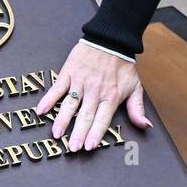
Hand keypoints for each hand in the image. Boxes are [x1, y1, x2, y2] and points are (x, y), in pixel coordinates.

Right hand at [33, 40, 152, 151]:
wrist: (110, 38)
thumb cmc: (123, 64)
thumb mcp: (135, 86)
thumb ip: (137, 108)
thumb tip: (145, 126)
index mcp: (111, 96)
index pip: (102, 119)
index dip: (95, 134)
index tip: (88, 147)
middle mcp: (95, 91)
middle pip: (85, 115)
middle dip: (78, 133)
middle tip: (72, 148)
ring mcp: (81, 82)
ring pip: (70, 104)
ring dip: (62, 120)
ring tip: (56, 134)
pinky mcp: (69, 73)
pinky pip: (57, 88)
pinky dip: (48, 99)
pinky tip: (41, 111)